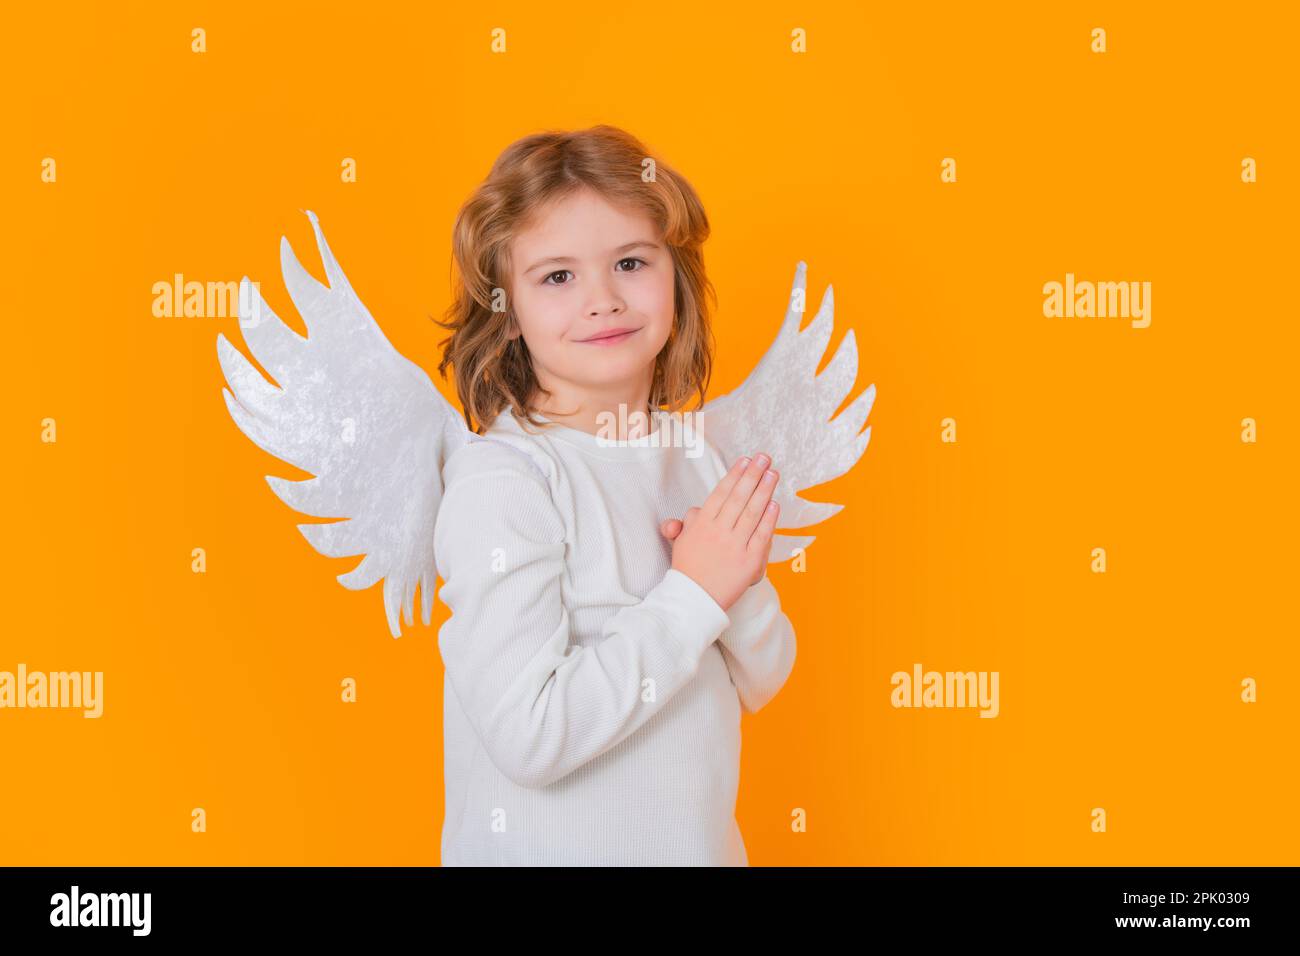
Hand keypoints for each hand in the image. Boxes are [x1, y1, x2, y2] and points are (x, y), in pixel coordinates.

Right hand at [661, 453, 779, 610]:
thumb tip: (689, 513)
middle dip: (753, 475)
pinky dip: (768, 519)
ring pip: (752, 512)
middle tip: (764, 458)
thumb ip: (686, 524)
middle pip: (739, 497)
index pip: (721, 493)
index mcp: (701, 524)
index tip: (746, 460)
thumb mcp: (680, 542)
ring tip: (773, 473)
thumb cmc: (688, 571)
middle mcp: (718, 531)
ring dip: (764, 490)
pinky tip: (775, 504)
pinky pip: (761, 536)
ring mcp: (734, 545)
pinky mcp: (748, 561)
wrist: (694, 600)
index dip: (735, 475)